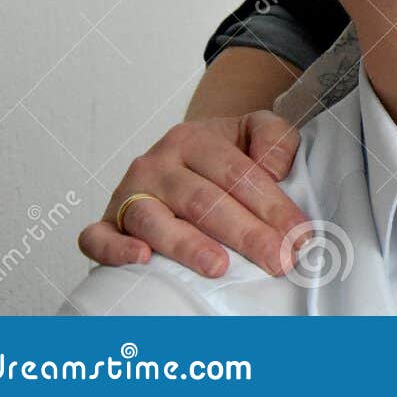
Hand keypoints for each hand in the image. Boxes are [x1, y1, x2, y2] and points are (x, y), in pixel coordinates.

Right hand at [77, 111, 305, 277]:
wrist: (181, 154)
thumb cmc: (224, 152)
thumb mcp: (255, 129)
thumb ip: (274, 137)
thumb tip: (276, 170)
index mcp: (195, 139)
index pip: (238, 175)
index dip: (273, 207)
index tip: (299, 237)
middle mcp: (157, 164)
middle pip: (204, 201)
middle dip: (245, 234)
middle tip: (276, 260)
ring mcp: (129, 194)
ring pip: (154, 220)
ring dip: (187, 245)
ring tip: (219, 266)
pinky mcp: (106, 222)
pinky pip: (97, 238)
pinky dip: (115, 250)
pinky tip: (142, 260)